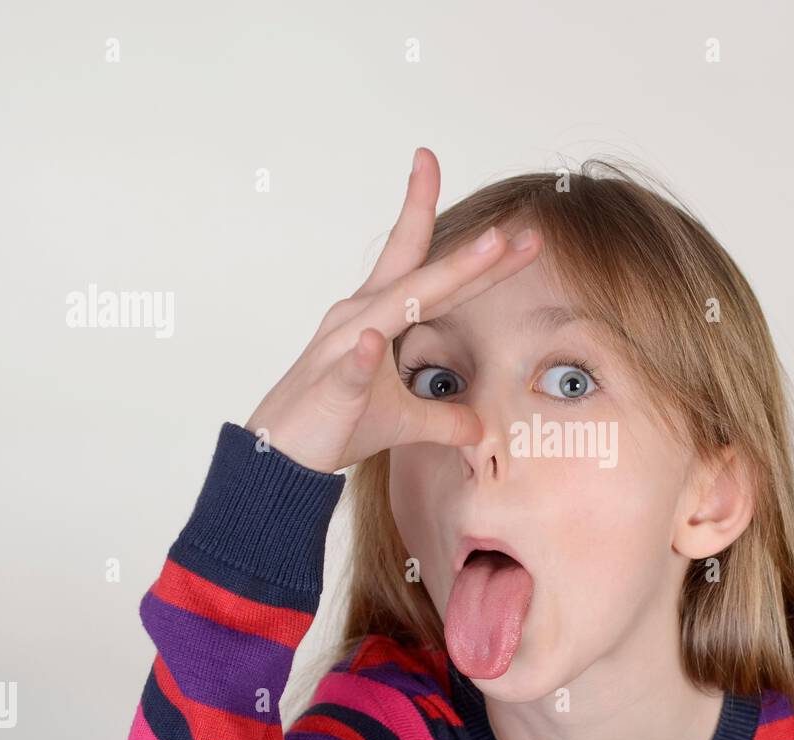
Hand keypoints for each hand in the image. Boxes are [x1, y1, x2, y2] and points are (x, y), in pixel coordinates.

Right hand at [245, 147, 540, 472]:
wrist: (279, 456)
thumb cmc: (336, 425)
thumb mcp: (404, 422)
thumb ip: (444, 419)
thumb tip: (479, 428)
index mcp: (378, 316)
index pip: (434, 278)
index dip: (473, 255)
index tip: (515, 233)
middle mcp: (360, 317)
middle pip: (424, 276)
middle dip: (469, 251)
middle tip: (514, 229)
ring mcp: (342, 349)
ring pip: (397, 304)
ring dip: (441, 277)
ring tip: (487, 248)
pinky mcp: (330, 389)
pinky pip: (348, 370)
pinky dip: (360, 357)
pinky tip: (372, 342)